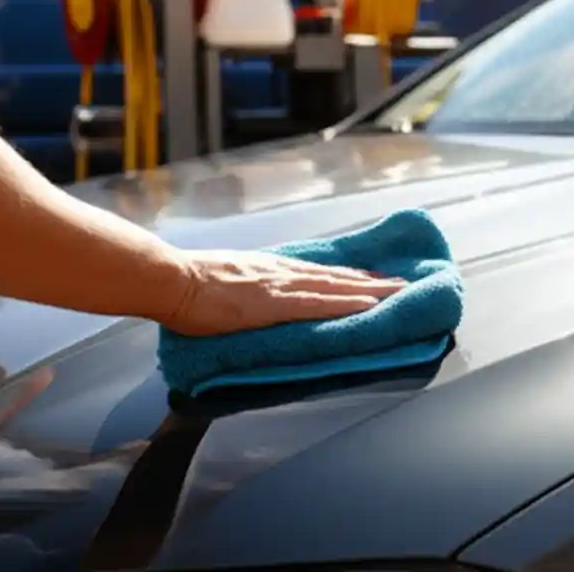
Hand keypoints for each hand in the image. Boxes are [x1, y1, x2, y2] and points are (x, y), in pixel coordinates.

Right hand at [166, 250, 406, 336]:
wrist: (172, 279)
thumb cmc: (188, 281)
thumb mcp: (226, 278)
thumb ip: (247, 286)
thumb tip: (254, 297)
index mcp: (269, 268)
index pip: (317, 273)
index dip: (347, 277)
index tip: (372, 278)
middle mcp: (281, 272)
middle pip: (335, 276)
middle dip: (370, 281)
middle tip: (401, 283)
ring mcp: (280, 286)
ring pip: (335, 287)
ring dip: (370, 289)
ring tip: (398, 292)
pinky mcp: (274, 303)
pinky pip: (319, 304)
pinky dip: (346, 303)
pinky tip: (368, 304)